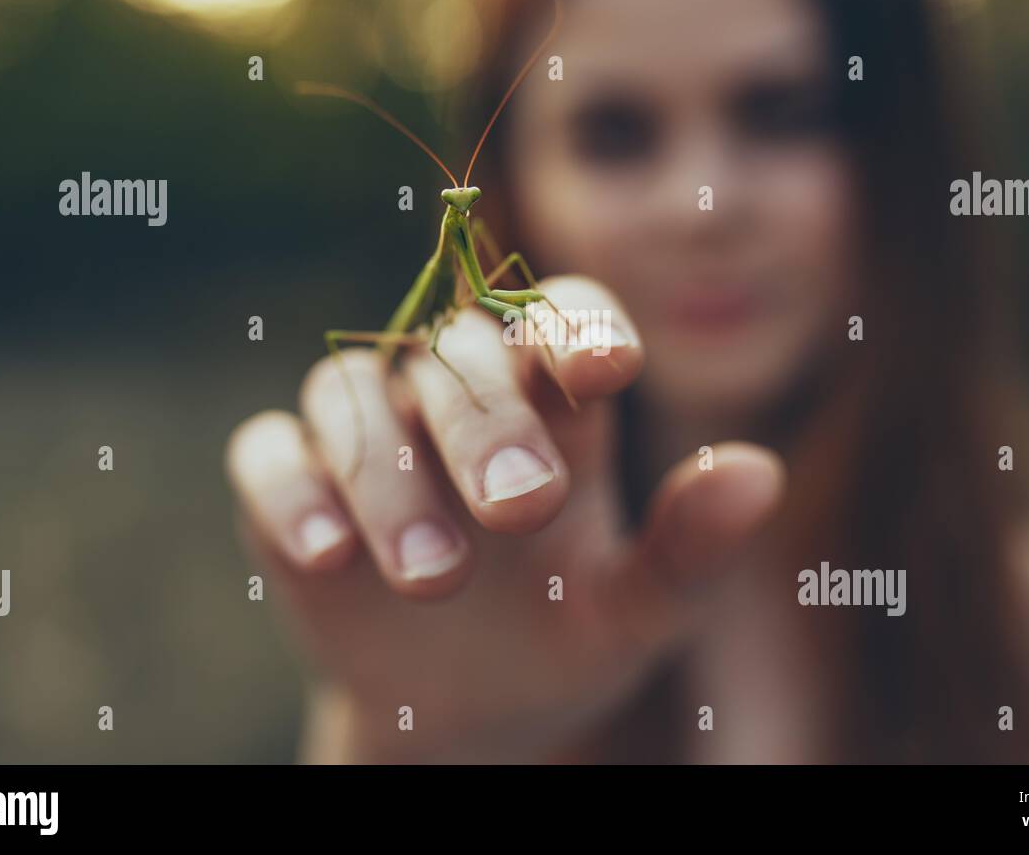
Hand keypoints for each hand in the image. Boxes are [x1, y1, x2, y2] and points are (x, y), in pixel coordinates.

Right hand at [225, 275, 783, 761]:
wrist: (466, 715)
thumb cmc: (561, 639)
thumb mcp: (638, 613)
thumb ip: (691, 550)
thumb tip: (761, 473)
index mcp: (548, 405)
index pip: (552, 314)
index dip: (574, 324)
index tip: (608, 370)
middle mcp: (451, 399)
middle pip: (454, 352)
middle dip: (487, 422)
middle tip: (523, 511)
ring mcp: (366, 437)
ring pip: (351, 394)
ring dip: (387, 476)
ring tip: (434, 577)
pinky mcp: (289, 488)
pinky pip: (267, 457)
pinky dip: (290, 492)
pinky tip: (326, 555)